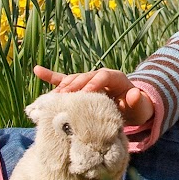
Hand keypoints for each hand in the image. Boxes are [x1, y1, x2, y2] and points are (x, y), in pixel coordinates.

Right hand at [33, 65, 154, 126]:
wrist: (131, 109)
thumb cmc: (136, 109)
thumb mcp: (141, 107)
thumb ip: (138, 101)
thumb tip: (133, 93)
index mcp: (115, 78)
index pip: (103, 76)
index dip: (94, 83)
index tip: (85, 94)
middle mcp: (100, 76)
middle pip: (85, 77)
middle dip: (75, 86)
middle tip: (65, 97)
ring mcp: (88, 81)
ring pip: (73, 80)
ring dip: (62, 87)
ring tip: (53, 97)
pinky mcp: (80, 88)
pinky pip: (64, 81)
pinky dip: (51, 77)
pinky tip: (37, 70)